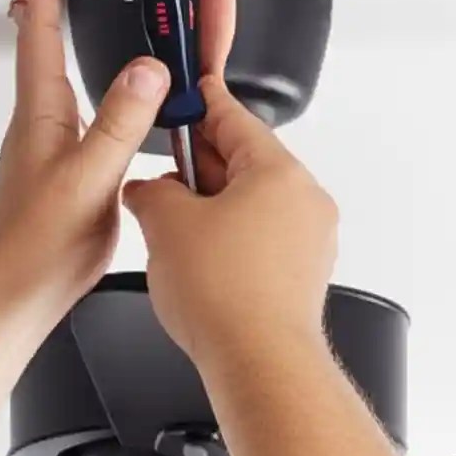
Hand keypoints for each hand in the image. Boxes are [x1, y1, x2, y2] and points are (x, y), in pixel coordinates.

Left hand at [0, 0, 170, 318]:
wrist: (12, 299)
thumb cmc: (33, 248)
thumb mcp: (86, 178)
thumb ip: (119, 124)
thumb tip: (145, 71)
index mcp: (41, 121)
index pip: (40, 44)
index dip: (43, 1)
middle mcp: (40, 134)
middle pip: (42, 63)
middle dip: (46, 21)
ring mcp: (48, 160)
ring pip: (60, 97)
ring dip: (65, 63)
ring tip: (71, 41)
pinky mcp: (62, 186)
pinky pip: (79, 132)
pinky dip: (90, 110)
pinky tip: (101, 124)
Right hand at [122, 0, 337, 364]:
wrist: (259, 364)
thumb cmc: (227, 297)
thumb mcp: (166, 225)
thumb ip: (151, 192)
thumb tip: (147, 190)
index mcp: (278, 172)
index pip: (234, 117)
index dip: (199, 102)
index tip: (185, 91)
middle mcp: (304, 201)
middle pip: (243, 160)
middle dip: (196, 165)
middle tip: (159, 170)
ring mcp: (308, 240)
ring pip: (251, 202)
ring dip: (209, 205)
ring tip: (169, 223)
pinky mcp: (301, 275)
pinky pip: (260, 238)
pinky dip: (227, 237)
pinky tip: (195, 258)